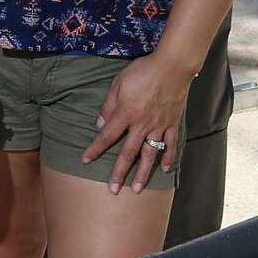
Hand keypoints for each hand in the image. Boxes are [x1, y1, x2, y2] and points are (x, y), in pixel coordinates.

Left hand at [81, 54, 192, 193]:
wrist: (172, 67)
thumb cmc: (142, 72)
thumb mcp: (118, 84)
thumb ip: (108, 105)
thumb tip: (100, 123)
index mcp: (125, 114)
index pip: (106, 136)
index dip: (95, 149)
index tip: (85, 160)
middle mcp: (142, 125)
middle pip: (128, 153)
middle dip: (119, 172)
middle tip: (113, 190)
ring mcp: (159, 126)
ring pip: (149, 155)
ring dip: (143, 173)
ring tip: (136, 189)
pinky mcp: (173, 124)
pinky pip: (171, 145)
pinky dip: (169, 158)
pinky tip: (165, 170)